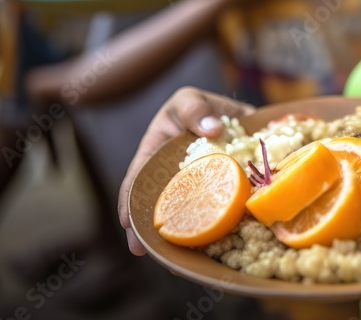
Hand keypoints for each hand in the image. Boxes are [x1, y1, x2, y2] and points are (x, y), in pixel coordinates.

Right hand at [117, 86, 255, 254]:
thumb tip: (211, 130)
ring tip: (180, 261)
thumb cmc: (200, 108)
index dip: (129, 202)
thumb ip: (195, 109)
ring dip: (184, 238)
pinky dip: (216, 232)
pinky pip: (215, 217)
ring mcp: (195, 192)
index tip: (126, 222)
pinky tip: (217, 249)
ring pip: (186, 218)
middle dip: (150, 231)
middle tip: (149, 252)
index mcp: (155, 157)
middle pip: (158, 208)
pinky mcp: (219, 198)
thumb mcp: (189, 100)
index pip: (136, 180)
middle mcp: (171, 180)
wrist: (234, 118)